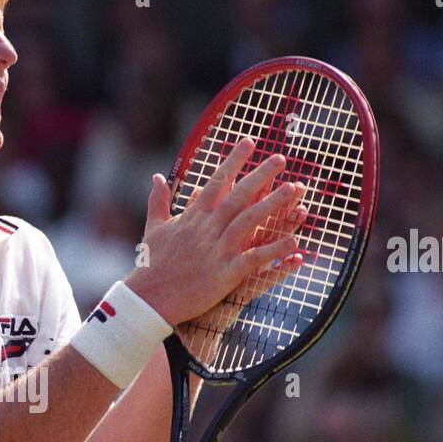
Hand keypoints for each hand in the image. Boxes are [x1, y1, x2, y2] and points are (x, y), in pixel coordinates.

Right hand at [125, 140, 306, 327]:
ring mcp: (217, 251)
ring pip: (248, 221)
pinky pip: (254, 258)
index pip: (216, 182)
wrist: (148, 299)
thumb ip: (158, 201)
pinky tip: (294, 241)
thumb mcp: (153, 229)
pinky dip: (274, 250)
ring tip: (293, 188)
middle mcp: (206, 230)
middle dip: (260, 175)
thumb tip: (157, 177)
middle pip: (238, 197)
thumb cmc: (151, 265)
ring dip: (272, 204)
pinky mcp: (225, 274)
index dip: (233, 161)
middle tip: (280, 158)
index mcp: (193, 218)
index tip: (249, 142)